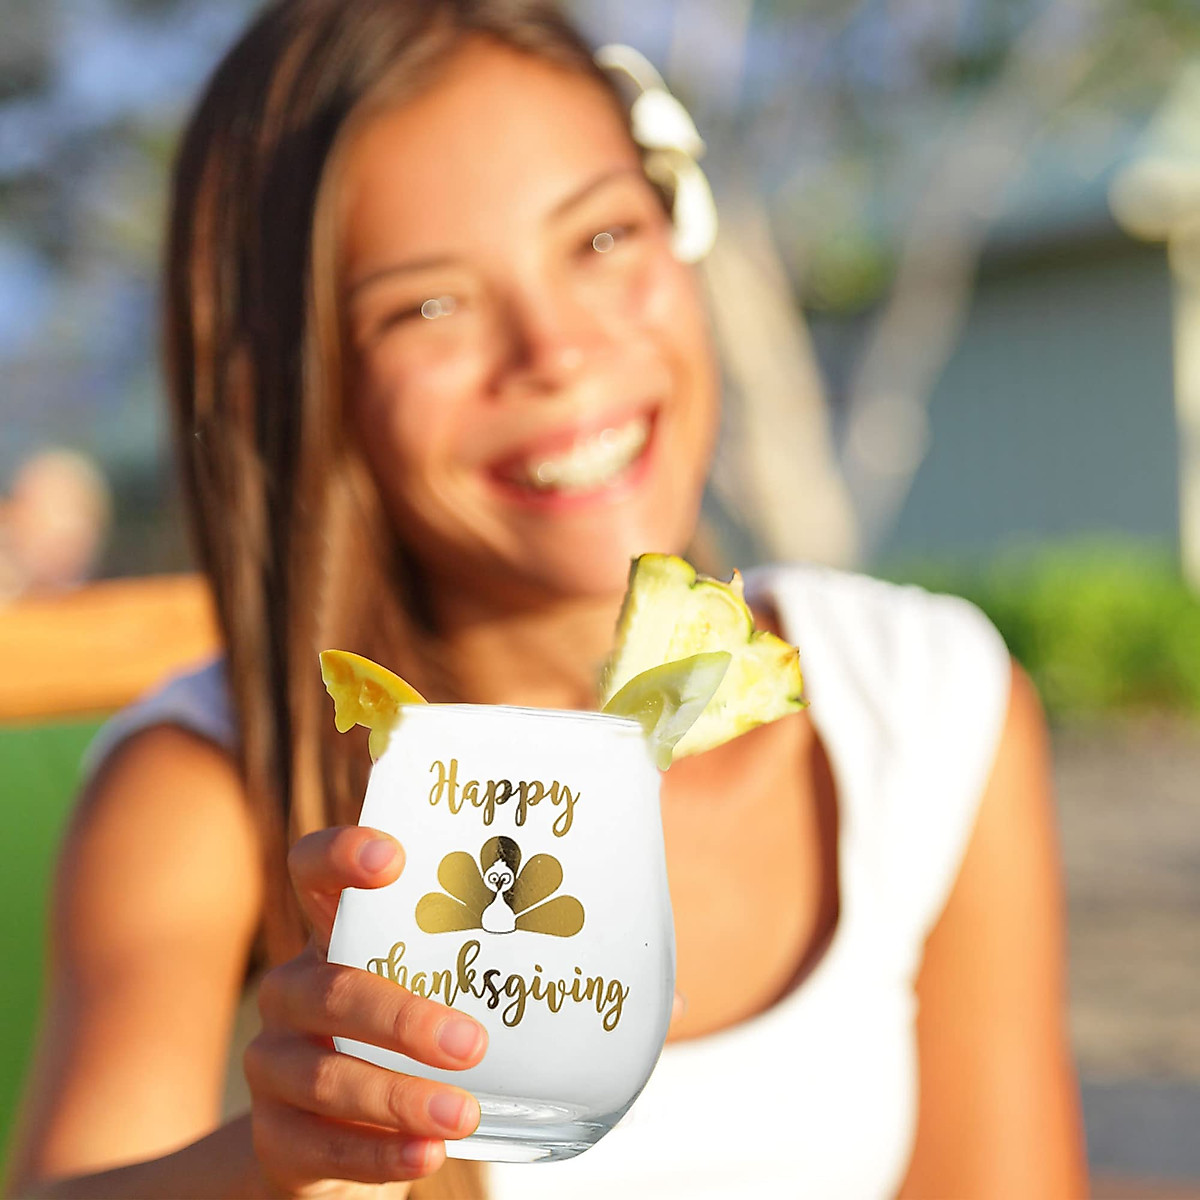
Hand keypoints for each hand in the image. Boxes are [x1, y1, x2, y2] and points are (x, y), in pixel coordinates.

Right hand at [244, 827, 487, 1195]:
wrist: (334, 1138)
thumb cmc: (401, 1040)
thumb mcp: (424, 987)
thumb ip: (465, 958)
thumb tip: (580, 925)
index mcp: (330, 938)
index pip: (313, 872)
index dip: (340, 855)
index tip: (392, 858)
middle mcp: (292, 990)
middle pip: (331, 988)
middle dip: (403, 1018)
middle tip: (472, 1044)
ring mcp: (274, 1062)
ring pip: (327, 1075)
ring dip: (400, 1097)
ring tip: (463, 1115)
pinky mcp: (274, 1135)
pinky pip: (319, 1145)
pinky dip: (379, 1154)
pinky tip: (427, 1154)